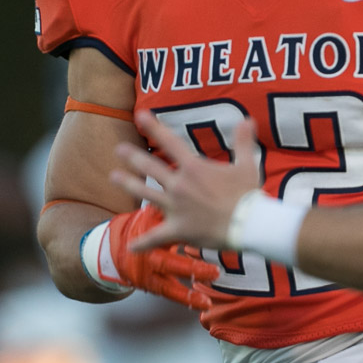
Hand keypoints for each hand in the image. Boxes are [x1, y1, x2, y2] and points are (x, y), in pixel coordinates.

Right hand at [103, 206, 221, 310]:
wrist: (116, 246)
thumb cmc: (144, 226)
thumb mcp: (155, 213)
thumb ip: (173, 207)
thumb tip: (195, 187)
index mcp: (150, 232)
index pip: (169, 233)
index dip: (188, 235)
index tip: (208, 240)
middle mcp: (147, 254)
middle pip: (168, 263)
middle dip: (192, 269)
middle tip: (215, 273)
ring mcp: (148, 272)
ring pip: (168, 284)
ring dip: (188, 293)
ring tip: (207, 299)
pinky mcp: (151, 284)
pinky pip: (170, 293)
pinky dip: (187, 299)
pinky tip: (204, 305)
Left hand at [110, 111, 262, 251]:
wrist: (248, 225)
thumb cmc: (248, 195)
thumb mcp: (247, 165)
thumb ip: (243, 141)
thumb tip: (248, 119)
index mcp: (194, 168)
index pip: (170, 142)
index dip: (153, 127)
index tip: (139, 115)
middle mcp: (180, 184)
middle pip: (150, 167)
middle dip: (132, 157)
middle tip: (119, 150)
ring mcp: (176, 207)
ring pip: (146, 193)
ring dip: (128, 184)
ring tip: (113, 177)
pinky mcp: (178, 229)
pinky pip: (156, 237)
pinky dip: (143, 243)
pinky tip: (130, 247)